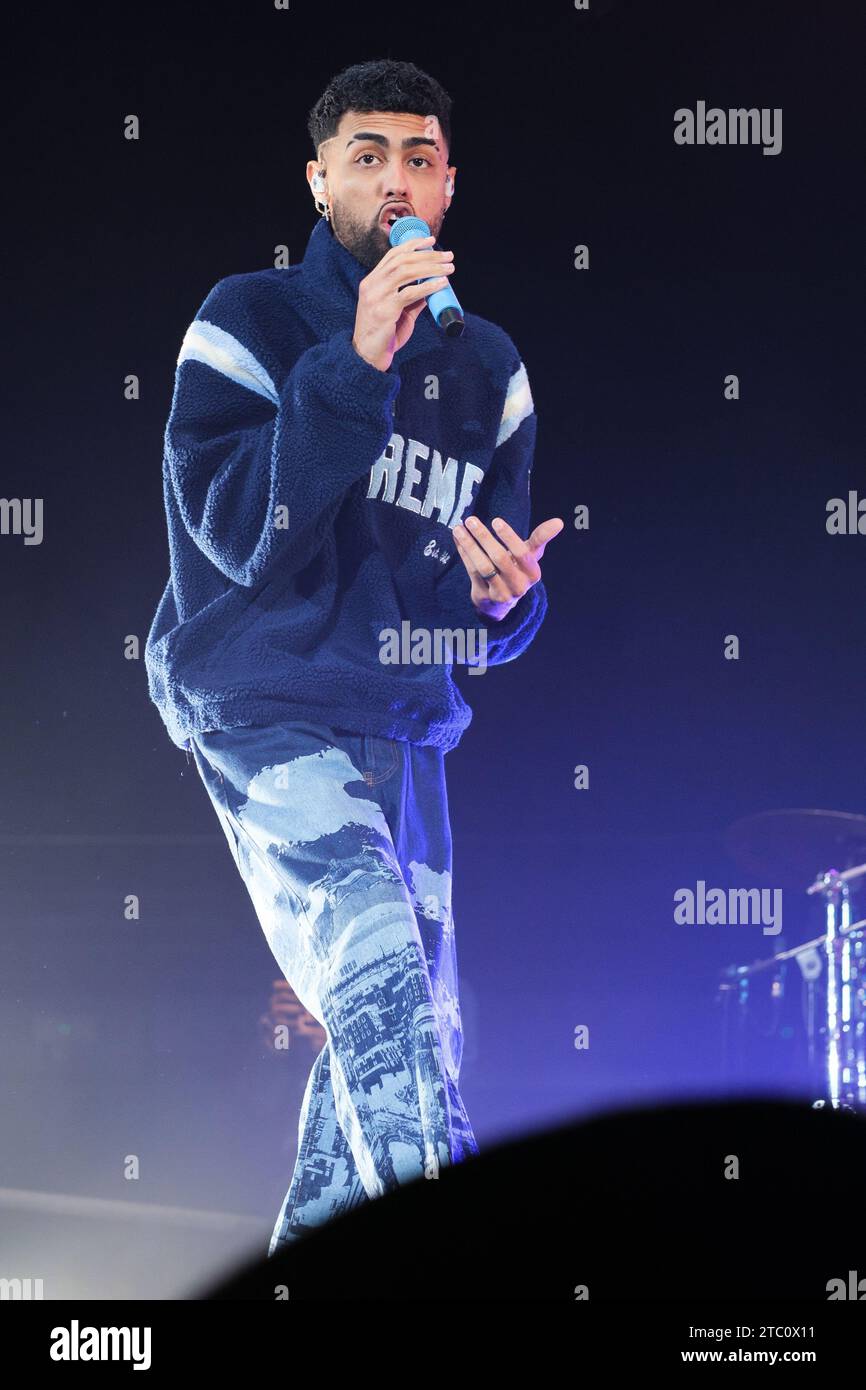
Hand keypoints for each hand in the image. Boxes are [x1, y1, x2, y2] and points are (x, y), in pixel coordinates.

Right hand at [352, 235, 455, 371]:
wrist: (368, 357)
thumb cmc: (383, 335)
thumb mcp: (398, 312)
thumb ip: (412, 299)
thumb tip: (430, 288)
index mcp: (372, 282)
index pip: (393, 255)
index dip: (413, 245)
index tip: (431, 241)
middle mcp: (372, 285)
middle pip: (402, 260)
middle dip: (427, 255)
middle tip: (448, 256)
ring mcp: (377, 296)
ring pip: (405, 271)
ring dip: (431, 267)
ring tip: (449, 269)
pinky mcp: (384, 310)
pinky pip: (409, 293)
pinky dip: (428, 286)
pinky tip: (441, 284)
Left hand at [451, 514, 563, 620]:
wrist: (503, 602)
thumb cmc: (518, 570)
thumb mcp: (531, 556)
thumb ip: (541, 538)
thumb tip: (559, 522)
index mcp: (532, 573)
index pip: (523, 553)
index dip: (509, 537)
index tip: (496, 521)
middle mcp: (518, 585)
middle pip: (500, 559)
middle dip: (484, 538)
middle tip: (471, 520)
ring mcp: (500, 593)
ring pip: (483, 567)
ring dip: (470, 546)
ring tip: (460, 529)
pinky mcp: (484, 596)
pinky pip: (472, 572)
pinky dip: (464, 554)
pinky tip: (459, 540)